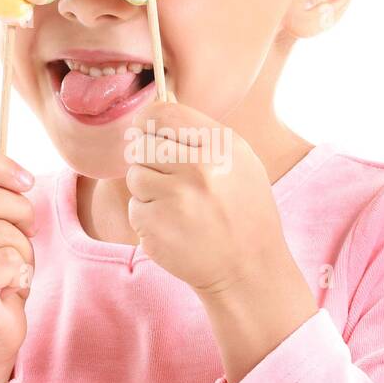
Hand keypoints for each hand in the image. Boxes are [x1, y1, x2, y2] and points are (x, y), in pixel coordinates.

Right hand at [0, 153, 35, 377]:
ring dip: (23, 251)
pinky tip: (7, 288)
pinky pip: (8, 261)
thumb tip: (20, 178)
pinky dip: (20, 274)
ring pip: (2, 232)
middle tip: (28, 233)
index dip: (3, 168)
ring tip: (10, 271)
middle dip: (20, 212)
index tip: (28, 182)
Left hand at [123, 101, 292, 297]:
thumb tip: (155, 115)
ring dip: (148, 190)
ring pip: (135, 176)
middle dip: (149, 160)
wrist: (248, 269)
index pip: (162, 114)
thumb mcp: (240, 161)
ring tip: (177, 206)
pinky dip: (148, 218)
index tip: (150, 134)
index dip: (149, 123)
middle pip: (142, 144)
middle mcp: (198, 168)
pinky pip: (134, 208)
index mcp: (220, 146)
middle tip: (170, 179)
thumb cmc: (244, 211)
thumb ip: (200, 135)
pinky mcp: (156, 227)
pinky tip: (174, 227)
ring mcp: (175, 199)